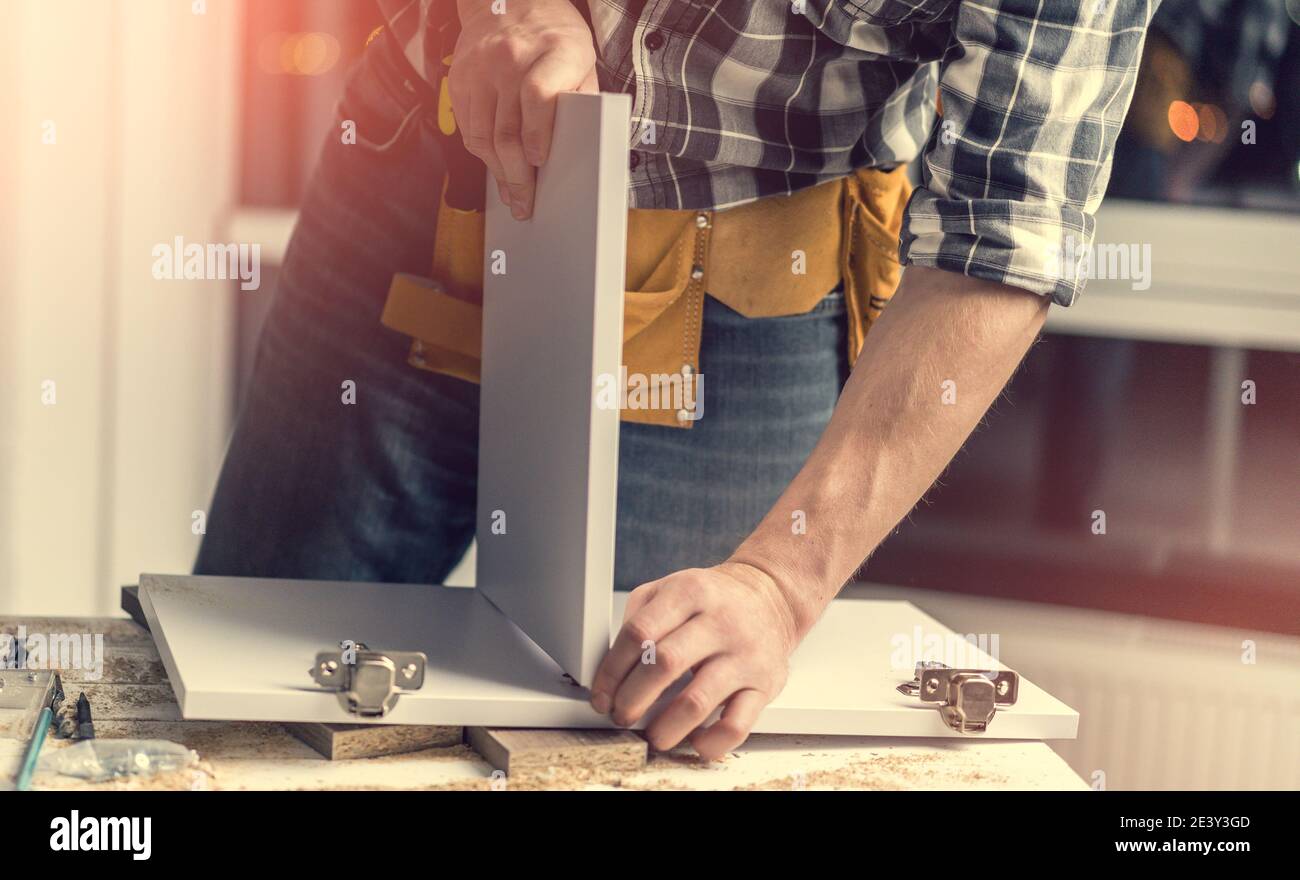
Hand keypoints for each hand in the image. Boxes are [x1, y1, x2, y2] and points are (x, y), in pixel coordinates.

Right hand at [449, 0, 597, 219]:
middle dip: (517, 175)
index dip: (538, 135)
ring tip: (509, 194)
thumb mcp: (583, 61)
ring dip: (497, 172)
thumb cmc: (557, 39)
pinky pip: (468, 127)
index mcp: (553, 51)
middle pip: (507, 128)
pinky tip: (495, 168)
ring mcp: (480, 68)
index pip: (538, 96)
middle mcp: (511, 59)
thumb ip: (580, 101)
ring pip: (483, 134)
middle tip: (524, 203)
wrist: (512, 0)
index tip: (540, 163)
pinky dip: (481, 153)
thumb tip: (577, 153)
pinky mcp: (460, 78)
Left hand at [589, 561, 802, 760]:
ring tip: (653, 735)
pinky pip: (735, 725)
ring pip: (696, 700)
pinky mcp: (765, 685)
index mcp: (689, 592)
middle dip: (632, 699)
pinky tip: (695, 740)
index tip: (602, 695)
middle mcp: (720, 621)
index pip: (639, 633)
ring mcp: (745, 655)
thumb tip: (610, 668)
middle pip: (664, 664)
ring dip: (665, 727)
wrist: (771, 599)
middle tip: (622, 715)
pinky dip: (709, 742)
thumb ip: (638, 618)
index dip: (612, 671)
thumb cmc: (713, 601)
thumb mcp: (671, 588)